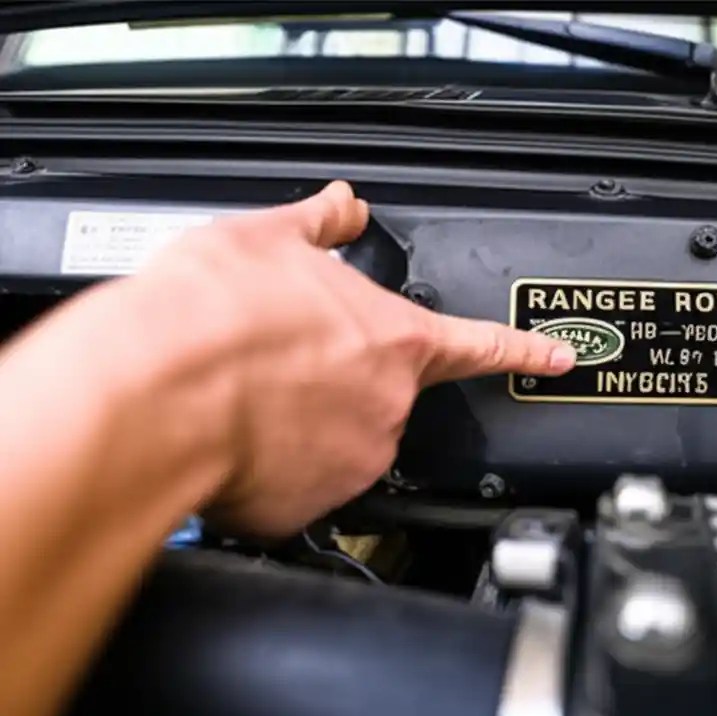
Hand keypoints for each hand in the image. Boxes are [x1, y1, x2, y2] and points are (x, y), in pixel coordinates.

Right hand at [125, 181, 574, 535]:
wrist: (155, 396)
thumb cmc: (210, 316)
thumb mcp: (267, 238)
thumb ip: (319, 224)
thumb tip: (344, 203)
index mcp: (393, 337)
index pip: (482, 345)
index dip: (525, 349)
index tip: (560, 357)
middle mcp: (388, 405)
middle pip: (378, 397)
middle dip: (335, 386)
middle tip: (273, 369)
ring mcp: (353, 462)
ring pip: (334, 444)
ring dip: (299, 429)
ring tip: (243, 402)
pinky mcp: (310, 508)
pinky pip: (296, 490)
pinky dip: (269, 472)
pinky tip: (233, 443)